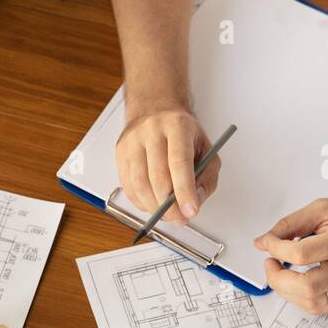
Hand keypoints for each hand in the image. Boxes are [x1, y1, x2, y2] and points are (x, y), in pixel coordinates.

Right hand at [115, 105, 218, 224]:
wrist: (155, 109)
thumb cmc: (181, 131)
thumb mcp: (206, 147)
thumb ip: (207, 176)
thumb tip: (196, 201)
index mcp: (177, 125)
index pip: (179, 162)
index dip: (184, 191)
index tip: (190, 211)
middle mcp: (152, 131)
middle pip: (158, 176)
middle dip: (170, 205)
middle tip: (180, 219)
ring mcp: (132, 141)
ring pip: (140, 184)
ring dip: (154, 207)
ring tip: (167, 215)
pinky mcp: (120, 152)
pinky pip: (128, 186)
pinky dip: (141, 202)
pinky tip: (153, 204)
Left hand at [254, 198, 327, 314]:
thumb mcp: (325, 209)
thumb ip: (291, 223)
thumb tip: (263, 242)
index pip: (300, 254)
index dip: (275, 249)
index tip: (268, 244)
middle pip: (305, 286)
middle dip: (276, 278)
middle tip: (271, 265)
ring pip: (312, 303)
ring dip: (286, 292)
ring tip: (282, 275)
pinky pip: (321, 308)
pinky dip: (301, 299)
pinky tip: (297, 285)